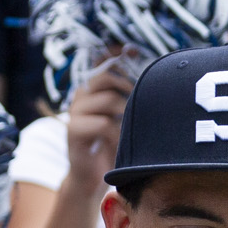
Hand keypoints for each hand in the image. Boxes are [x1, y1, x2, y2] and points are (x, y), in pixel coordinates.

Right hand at [62, 62, 129, 195]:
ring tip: (131, 130)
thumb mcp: (124, 118)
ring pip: (108, 100)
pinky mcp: (72, 129)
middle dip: (129, 88)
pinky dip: (116, 135)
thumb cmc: (113, 147)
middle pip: (106, 76)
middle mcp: (81, 95)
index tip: (135, 50)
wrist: (92, 178)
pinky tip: (119, 144)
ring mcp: (74, 111)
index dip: (118, 54)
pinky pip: (103, 123)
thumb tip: (155, 77)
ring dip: (126, 116)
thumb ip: (131, 97)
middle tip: (142, 104)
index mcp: (93, 88)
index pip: (103, 61)